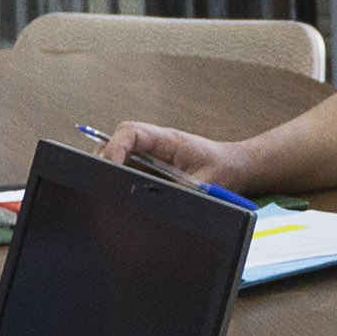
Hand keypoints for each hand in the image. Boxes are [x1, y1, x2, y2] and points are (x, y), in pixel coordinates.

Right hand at [96, 119, 249, 191]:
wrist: (234, 166)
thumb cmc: (222, 168)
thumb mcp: (203, 184)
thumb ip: (180, 192)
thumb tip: (156, 203)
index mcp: (167, 139)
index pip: (131, 132)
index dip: (115, 147)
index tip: (109, 165)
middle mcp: (154, 142)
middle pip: (117, 141)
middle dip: (105, 159)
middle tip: (102, 181)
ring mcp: (150, 153)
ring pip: (119, 155)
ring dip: (111, 169)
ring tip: (109, 189)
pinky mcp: (150, 165)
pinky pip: (128, 166)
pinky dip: (120, 178)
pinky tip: (122, 194)